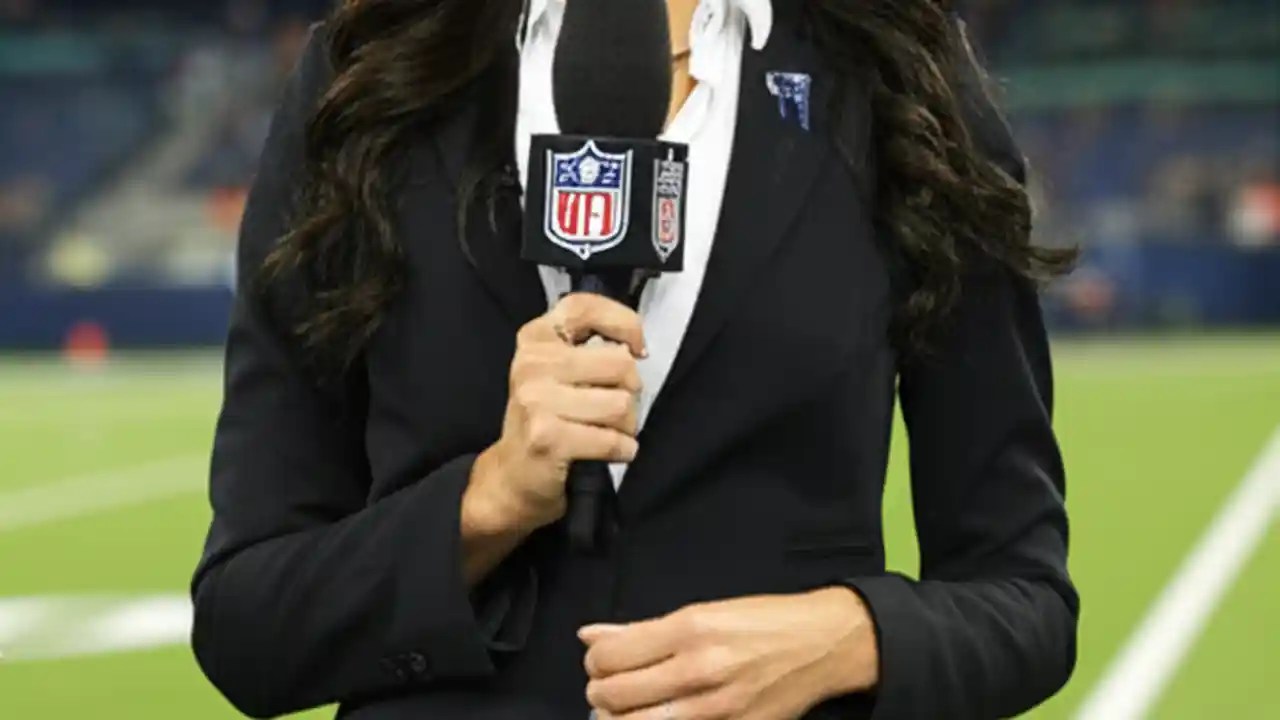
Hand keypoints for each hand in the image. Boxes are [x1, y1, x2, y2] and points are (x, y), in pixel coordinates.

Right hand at [464, 293, 646, 535]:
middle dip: (630, 391)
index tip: (636, 347)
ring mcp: (536, 400)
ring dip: (627, 426)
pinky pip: (613, 440)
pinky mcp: (547, 437)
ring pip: (621, 404)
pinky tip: (608, 452)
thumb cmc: (546, 419)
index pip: (586, 308)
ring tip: (607, 432)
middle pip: (620, 363)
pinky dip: (622, 450)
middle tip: (613, 408)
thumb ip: (589, 346)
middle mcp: (532, 363)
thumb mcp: (557, 370)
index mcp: (535, 338)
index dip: (624, 323)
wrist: (513, 475)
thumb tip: (635, 346)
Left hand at [581, 589, 878, 719]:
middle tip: (610, 687)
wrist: (822, 644)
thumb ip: (641, 629)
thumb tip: (589, 635)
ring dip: (620, 718)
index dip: (596, 660)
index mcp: (690, 629)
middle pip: (613, 695)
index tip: (603, 660)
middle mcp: (699, 669)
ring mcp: (716, 709)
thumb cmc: (763, 622)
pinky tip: (658, 717)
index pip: (610, 656)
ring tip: (628, 708)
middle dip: (601, 691)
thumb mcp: (703, 611)